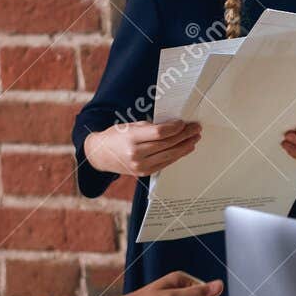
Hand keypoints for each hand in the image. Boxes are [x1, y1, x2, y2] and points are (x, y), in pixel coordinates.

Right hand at [85, 120, 200, 176]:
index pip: (160, 133)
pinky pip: (165, 163)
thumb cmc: (116, 136)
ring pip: (169, 155)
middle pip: (167, 144)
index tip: (184, 123)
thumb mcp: (130, 126)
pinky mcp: (144, 173)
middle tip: (196, 128)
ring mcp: (141, 166)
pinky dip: (176, 155)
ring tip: (194, 138)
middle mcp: (136, 154)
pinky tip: (184, 149)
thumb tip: (173, 126)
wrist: (100, 155)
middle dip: (184, 135)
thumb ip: (150, 127)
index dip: (175, 128)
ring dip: (185, 146)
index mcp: (131, 138)